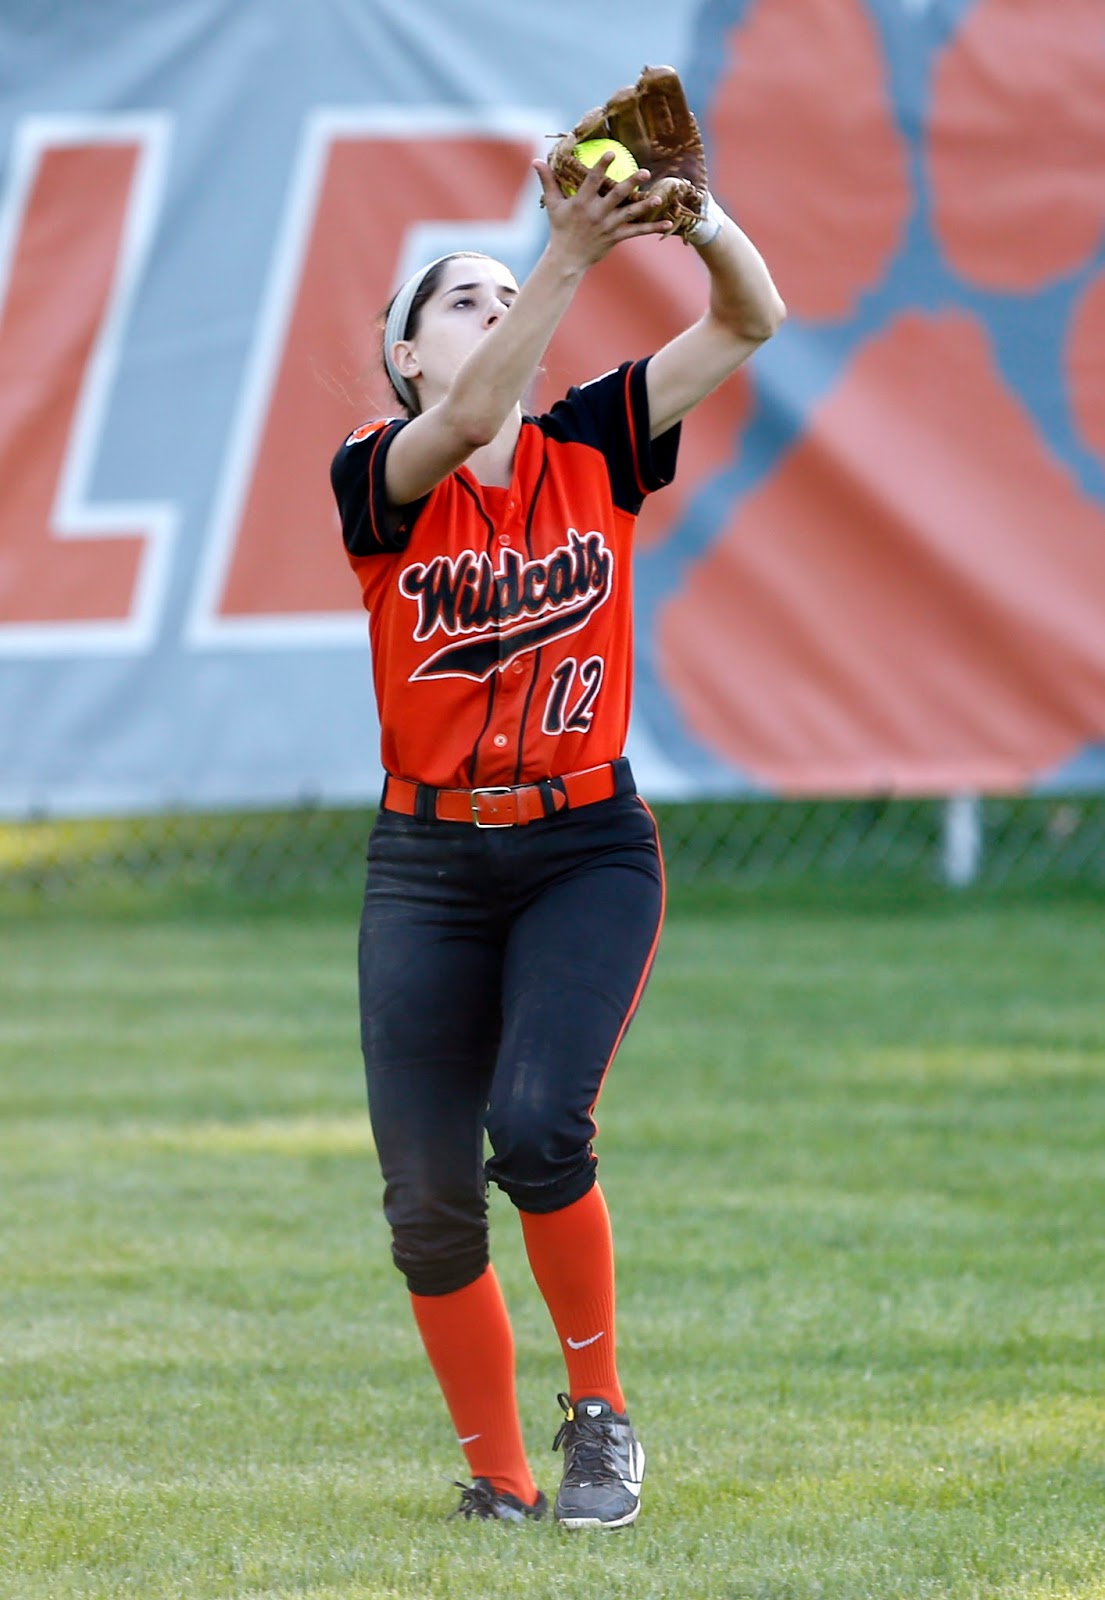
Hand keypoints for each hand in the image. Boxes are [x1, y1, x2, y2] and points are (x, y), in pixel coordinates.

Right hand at [533, 154, 672, 268]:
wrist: (567, 259)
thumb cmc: (560, 229)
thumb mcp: (552, 204)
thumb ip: (547, 181)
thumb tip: (535, 160)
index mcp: (581, 202)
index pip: (593, 180)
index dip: (602, 165)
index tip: (612, 153)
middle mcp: (597, 213)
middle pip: (616, 195)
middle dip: (631, 183)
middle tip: (644, 171)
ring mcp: (608, 226)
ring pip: (630, 213)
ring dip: (645, 206)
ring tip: (659, 198)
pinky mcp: (616, 237)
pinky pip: (637, 231)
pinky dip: (652, 228)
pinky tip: (668, 223)